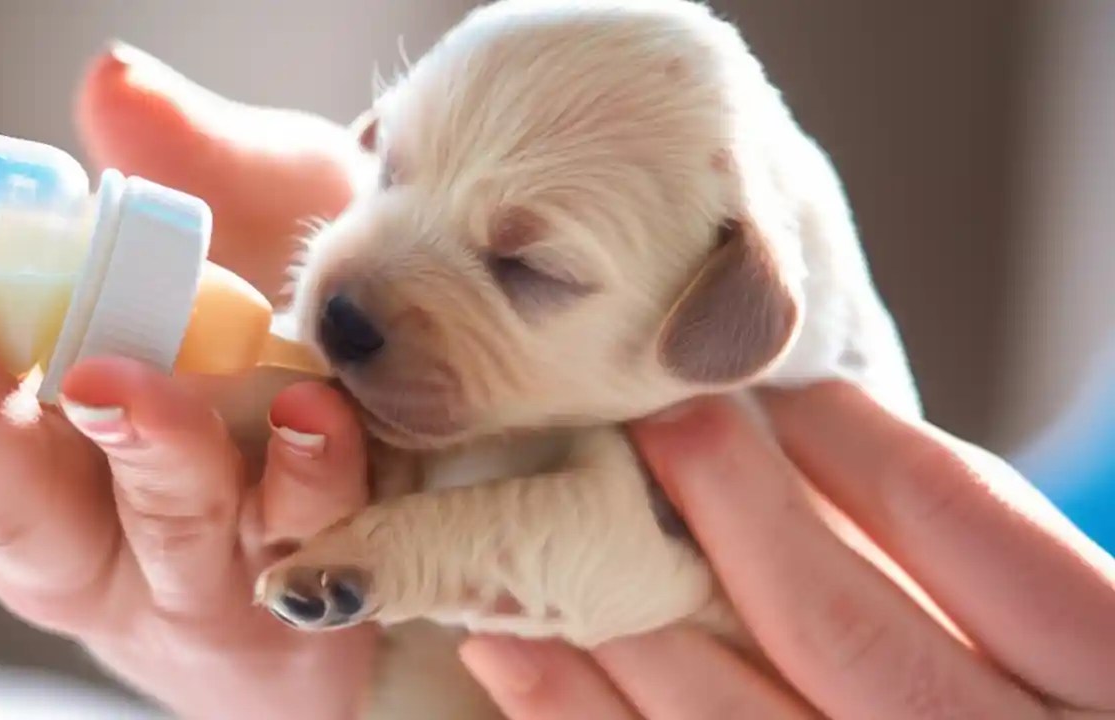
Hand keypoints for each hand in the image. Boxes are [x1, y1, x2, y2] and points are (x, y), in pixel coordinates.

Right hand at [0, 45, 377, 718]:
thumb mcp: (265, 220)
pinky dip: (307, 475)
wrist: (436, 436)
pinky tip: (315, 416)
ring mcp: (205, 561)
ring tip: (123, 386)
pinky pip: (306, 535)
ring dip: (142, 450)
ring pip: (156, 522)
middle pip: (8, 492)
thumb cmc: (312, 328)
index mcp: (54, 436)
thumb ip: (198, 166)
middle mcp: (106, 514)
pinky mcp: (309, 580)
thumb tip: (117, 85)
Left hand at [461, 382, 1114, 718]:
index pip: (957, 521)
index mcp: (1106, 687)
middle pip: (836, 618)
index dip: (844, 432)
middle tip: (647, 415)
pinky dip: (577, 714)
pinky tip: (513, 648)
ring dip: (625, 605)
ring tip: (552, 509)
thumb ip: (972, 570)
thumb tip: (804, 443)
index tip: (766, 378)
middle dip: (723, 499)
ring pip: (736, 716)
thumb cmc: (1045, 709)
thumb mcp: (1070, 639)